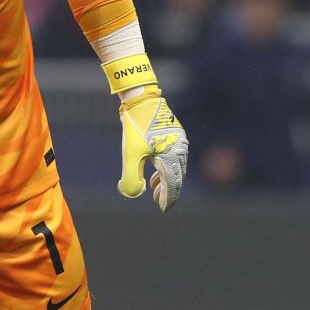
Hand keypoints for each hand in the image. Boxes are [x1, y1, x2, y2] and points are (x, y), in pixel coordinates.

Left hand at [117, 87, 188, 211]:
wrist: (140, 100)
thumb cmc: (135, 127)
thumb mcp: (130, 153)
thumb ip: (131, 177)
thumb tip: (133, 194)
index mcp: (171, 156)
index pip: (173, 184)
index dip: (168, 199)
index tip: (163, 209)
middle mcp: (179, 150)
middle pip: (177, 177)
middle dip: (167, 191)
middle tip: (158, 202)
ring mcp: (179, 141)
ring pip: (176, 167)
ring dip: (166, 180)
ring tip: (154, 188)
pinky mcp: (175, 135)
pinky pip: (175, 157)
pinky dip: (166, 167)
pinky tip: (154, 171)